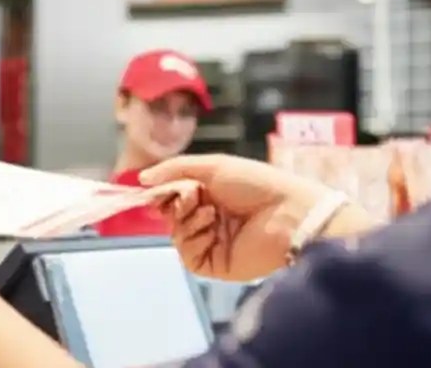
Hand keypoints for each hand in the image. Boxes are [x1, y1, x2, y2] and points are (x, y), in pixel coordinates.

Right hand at [141, 155, 340, 281]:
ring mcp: (212, 243)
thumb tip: (141, 180)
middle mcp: (210, 220)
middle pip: (171, 216)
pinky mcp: (215, 264)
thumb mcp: (213, 166)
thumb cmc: (257, 184)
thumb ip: (175, 170)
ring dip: (185, 218)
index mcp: (211, 196)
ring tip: (207, 208)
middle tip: (189, 194)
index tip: (155, 188)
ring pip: (177, 234)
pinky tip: (210, 224)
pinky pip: (187, 254)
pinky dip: (192, 236)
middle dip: (174, 202)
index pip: (173, 197)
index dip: (162, 193)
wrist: (289, 214)